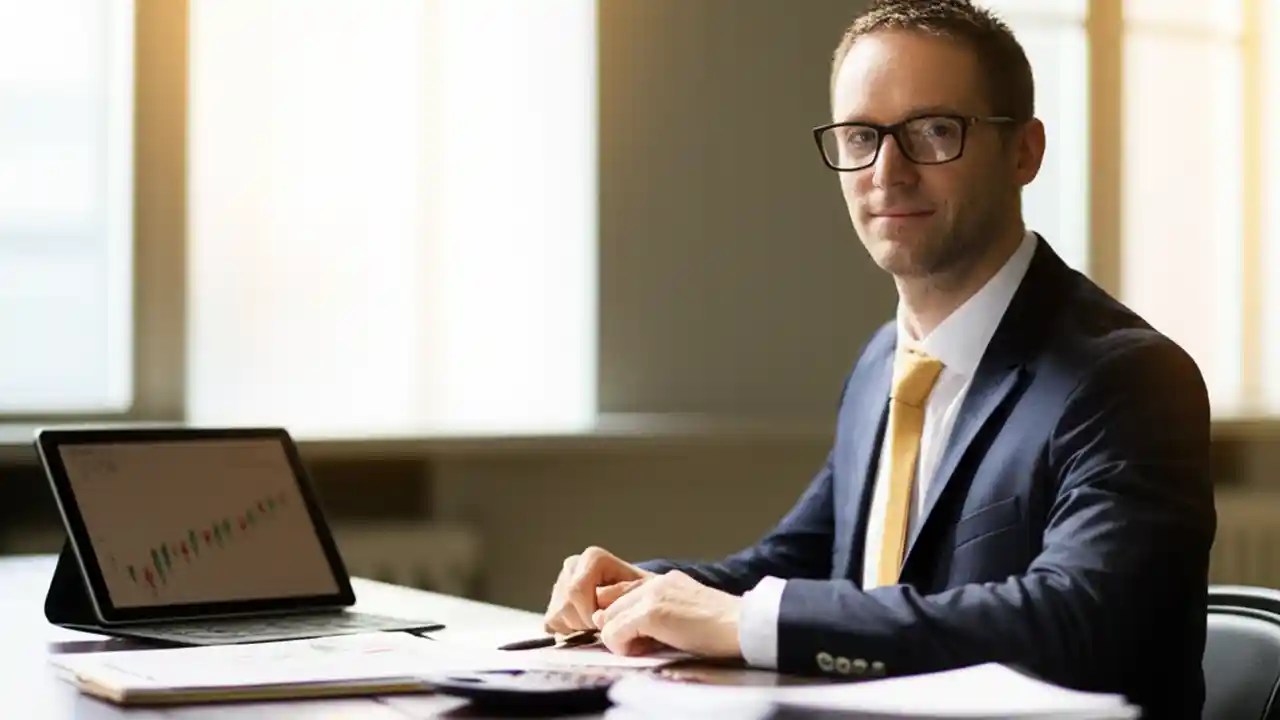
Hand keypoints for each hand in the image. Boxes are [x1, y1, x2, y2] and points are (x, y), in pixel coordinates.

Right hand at [544, 546, 652, 633]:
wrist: (636, 597)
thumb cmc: (641, 594)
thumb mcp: (643, 593)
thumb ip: (623, 599)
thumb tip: (598, 616)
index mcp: (593, 558)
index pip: (576, 590)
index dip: (589, 613)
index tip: (606, 623)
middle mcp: (572, 565)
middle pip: (565, 605)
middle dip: (584, 623)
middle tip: (602, 628)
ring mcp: (560, 582)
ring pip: (556, 615)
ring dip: (576, 628)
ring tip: (596, 626)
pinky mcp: (553, 600)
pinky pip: (550, 623)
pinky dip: (567, 632)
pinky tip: (585, 627)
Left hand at [592, 570, 742, 658]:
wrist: (744, 626)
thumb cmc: (721, 628)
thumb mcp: (683, 613)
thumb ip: (653, 612)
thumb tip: (614, 622)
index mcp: (663, 581)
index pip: (620, 594)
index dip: (622, 618)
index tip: (639, 636)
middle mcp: (654, 582)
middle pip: (610, 606)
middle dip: (619, 628)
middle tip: (646, 644)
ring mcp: (652, 595)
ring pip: (608, 619)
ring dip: (622, 638)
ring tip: (649, 647)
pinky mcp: (651, 612)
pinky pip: (614, 633)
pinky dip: (623, 647)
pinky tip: (648, 650)